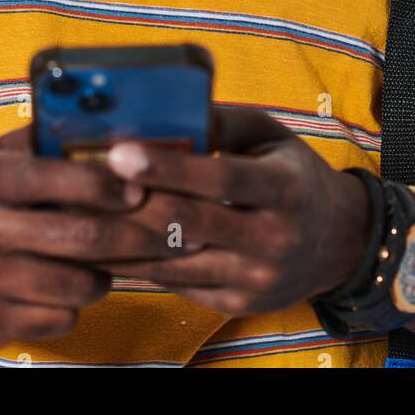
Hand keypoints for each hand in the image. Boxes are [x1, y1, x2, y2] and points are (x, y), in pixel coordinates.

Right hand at [0, 126, 176, 350]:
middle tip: (164, 235)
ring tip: (104, 262)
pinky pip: (61, 318)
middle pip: (81, 236)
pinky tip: (65, 289)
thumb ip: (43, 142)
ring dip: (104, 275)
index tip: (140, 189)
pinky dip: (75, 305)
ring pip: (78, 283)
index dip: (106, 183)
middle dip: (133, 236)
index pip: (57, 175)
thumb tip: (109, 126)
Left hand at [98, 107, 371, 316]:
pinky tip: (101, 246)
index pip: (219, 179)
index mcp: (284, 189)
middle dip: (129, 204)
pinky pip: (175, 285)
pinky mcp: (236, 304)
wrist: (339, 242)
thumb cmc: (292, 175)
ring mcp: (254, 279)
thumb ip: (222, 123)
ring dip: (119, 241)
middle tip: (78, 185)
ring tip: (75, 218)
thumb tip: (167, 110)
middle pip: (188, 225)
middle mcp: (272, 239)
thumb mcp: (270, 135)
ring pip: (174, 262)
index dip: (168, 167)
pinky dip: (134, 265)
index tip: (119, 151)